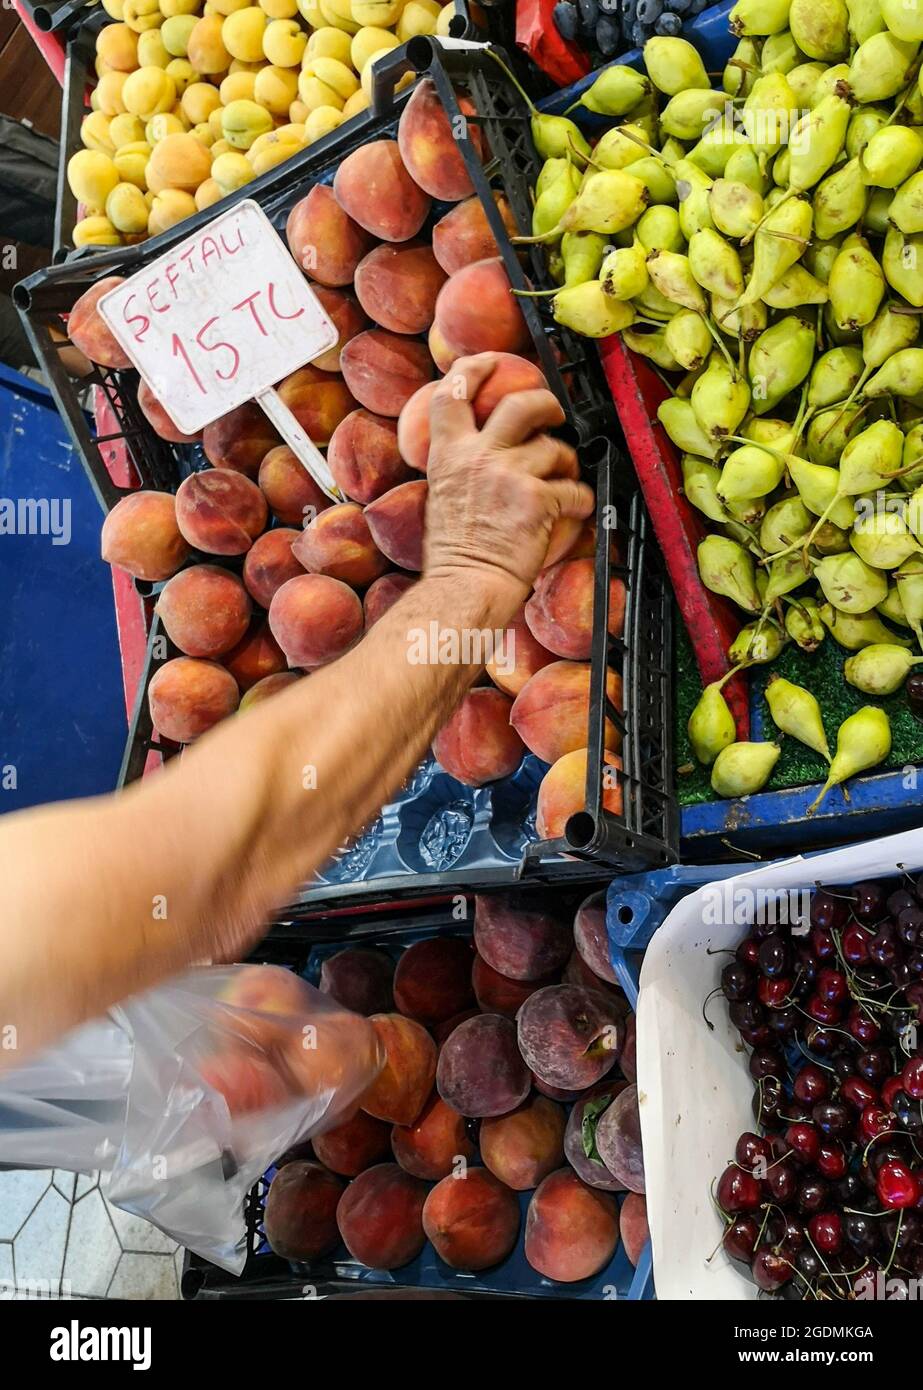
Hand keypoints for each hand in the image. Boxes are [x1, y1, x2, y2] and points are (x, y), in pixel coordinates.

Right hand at [423, 354, 594, 605]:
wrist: (466, 585)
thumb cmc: (455, 554)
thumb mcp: (441, 495)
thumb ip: (459, 465)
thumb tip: (478, 450)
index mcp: (447, 454)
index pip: (453, 392)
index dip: (474, 368)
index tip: (491, 360)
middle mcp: (477, 456)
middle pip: (520, 403)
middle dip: (546, 403)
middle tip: (554, 415)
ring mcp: (509, 475)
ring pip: (554, 448)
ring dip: (566, 463)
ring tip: (565, 480)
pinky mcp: (539, 498)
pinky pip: (574, 489)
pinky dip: (581, 500)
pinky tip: (577, 511)